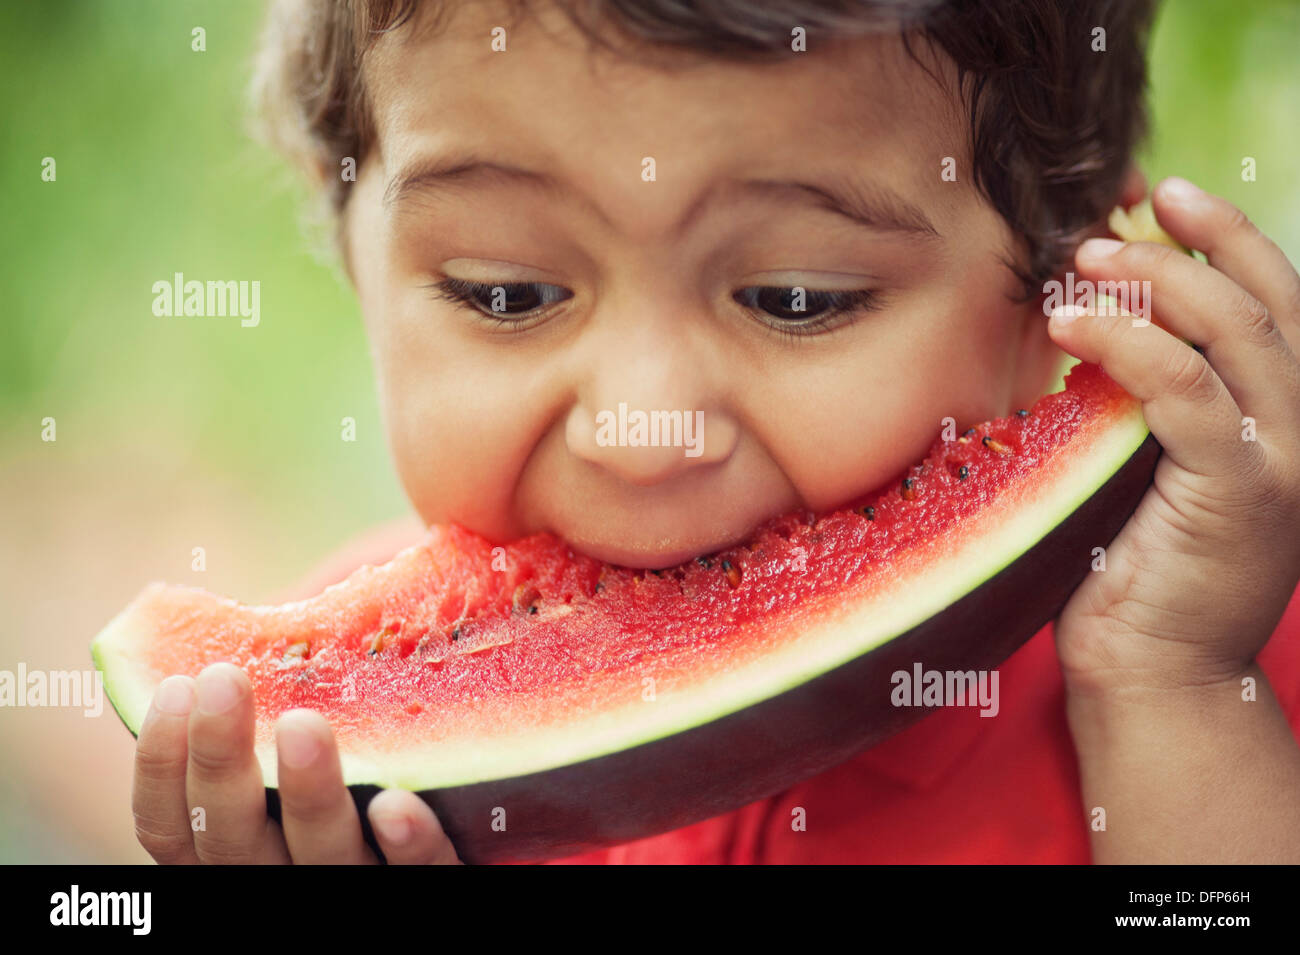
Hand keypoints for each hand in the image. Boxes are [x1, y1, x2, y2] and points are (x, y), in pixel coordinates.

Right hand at [132, 662, 461, 863]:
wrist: (447, 822)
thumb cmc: (347, 752)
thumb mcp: (291, 729)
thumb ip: (257, 693)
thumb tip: (183, 603)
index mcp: (235, 844)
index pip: (170, 829)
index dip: (160, 765)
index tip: (174, 687)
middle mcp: (282, 875)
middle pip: (234, 841)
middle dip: (220, 761)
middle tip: (224, 678)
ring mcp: (351, 884)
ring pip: (320, 858)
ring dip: (310, 794)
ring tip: (306, 723)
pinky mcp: (424, 882)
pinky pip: (416, 877)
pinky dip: (406, 846)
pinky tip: (397, 803)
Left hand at [1048, 176, 1299, 693]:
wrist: (1154, 676)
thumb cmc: (1134, 570)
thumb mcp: (1147, 465)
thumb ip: (1149, 398)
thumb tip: (1096, 314)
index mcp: (1286, 419)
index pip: (1273, 302)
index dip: (1222, 237)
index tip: (1156, 196)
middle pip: (1269, 300)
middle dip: (1196, 238)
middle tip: (1116, 210)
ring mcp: (1282, 463)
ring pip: (1235, 332)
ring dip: (1157, 278)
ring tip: (1083, 255)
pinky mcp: (1241, 494)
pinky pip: (1186, 390)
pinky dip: (1129, 343)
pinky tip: (1070, 322)